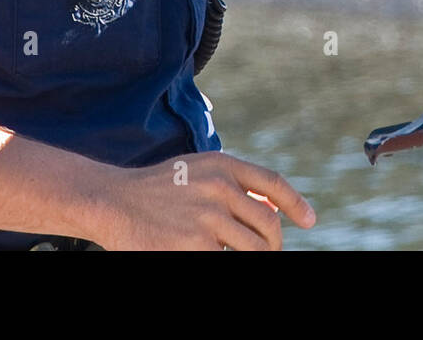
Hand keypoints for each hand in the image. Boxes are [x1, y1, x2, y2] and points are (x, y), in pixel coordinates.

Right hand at [96, 151, 315, 250]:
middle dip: (274, 243)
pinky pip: (228, 259)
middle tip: (268, 252)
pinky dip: (229, 258)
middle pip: (269, 224)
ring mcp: (209, 219)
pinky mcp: (196, 247)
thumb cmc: (158, 188)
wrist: (113, 201)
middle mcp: (220, 188)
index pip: (274, 185)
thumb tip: (271, 207)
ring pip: (255, 248)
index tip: (309, 221)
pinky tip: (217, 253)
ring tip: (246, 256)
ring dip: (257, 257)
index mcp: (223, 165)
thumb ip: (232, 183)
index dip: (297, 204)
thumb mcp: (197, 171)